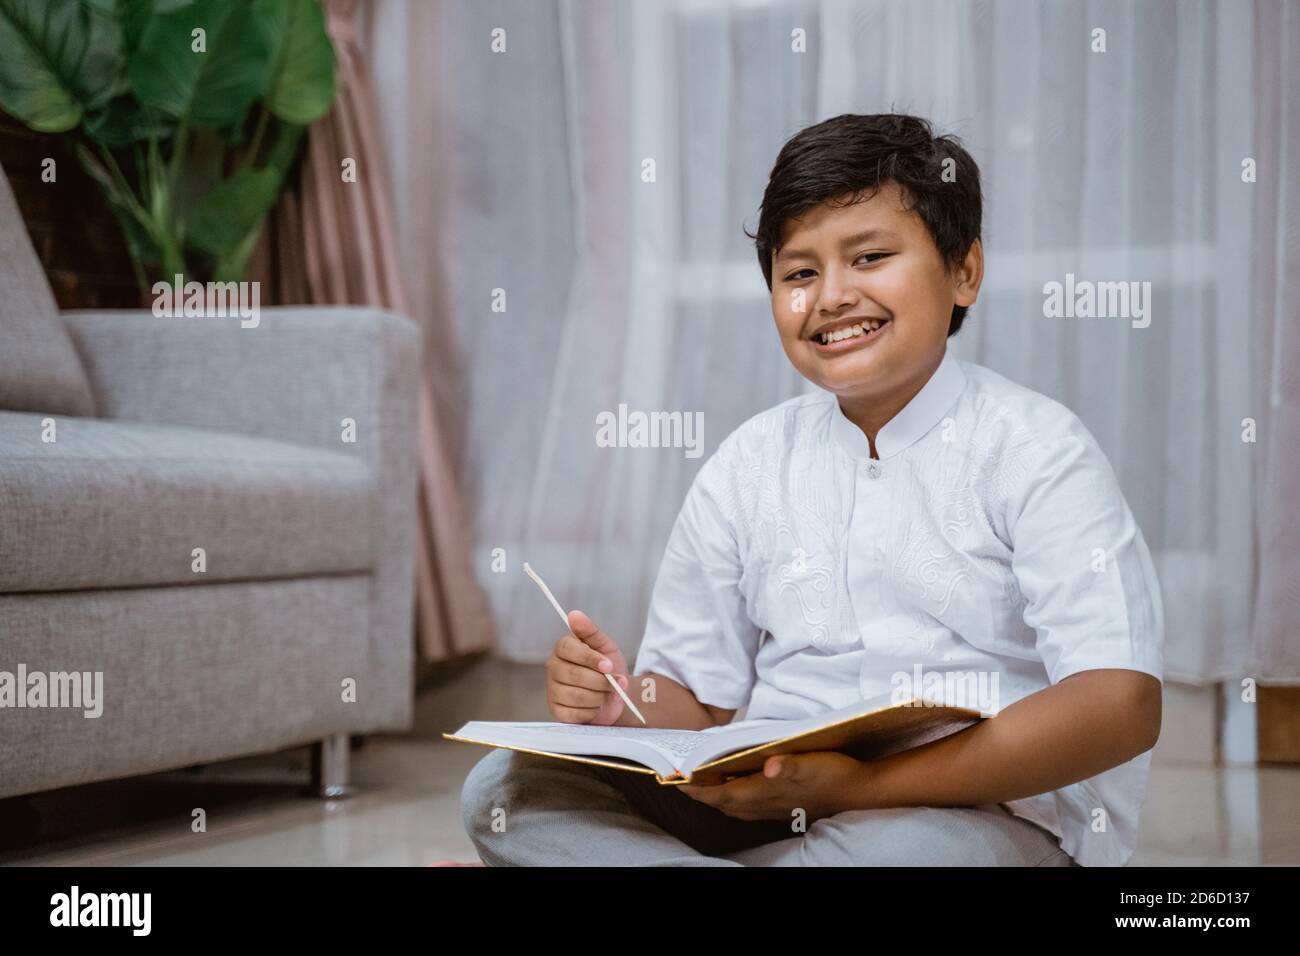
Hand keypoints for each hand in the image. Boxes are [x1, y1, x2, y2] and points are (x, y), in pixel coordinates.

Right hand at [545, 609, 630, 725]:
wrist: (618, 696)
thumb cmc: (609, 668)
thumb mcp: (606, 647)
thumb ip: (591, 631)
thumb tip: (574, 614)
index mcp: (563, 648)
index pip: (568, 649)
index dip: (590, 658)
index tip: (608, 666)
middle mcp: (553, 667)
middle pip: (573, 674)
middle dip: (600, 681)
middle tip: (614, 683)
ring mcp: (553, 690)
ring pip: (575, 695)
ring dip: (598, 696)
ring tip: (606, 694)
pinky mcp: (557, 711)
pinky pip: (574, 713)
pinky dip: (592, 711)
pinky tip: (596, 706)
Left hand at [677, 751, 871, 821]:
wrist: (860, 792)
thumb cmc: (834, 773)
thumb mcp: (813, 762)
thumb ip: (789, 764)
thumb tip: (770, 766)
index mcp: (766, 791)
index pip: (722, 792)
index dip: (697, 787)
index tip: (675, 779)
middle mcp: (766, 803)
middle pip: (723, 802)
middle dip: (700, 793)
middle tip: (680, 779)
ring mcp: (774, 808)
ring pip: (735, 807)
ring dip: (715, 798)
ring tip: (700, 784)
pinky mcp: (783, 807)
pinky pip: (748, 807)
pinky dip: (733, 799)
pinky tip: (734, 790)